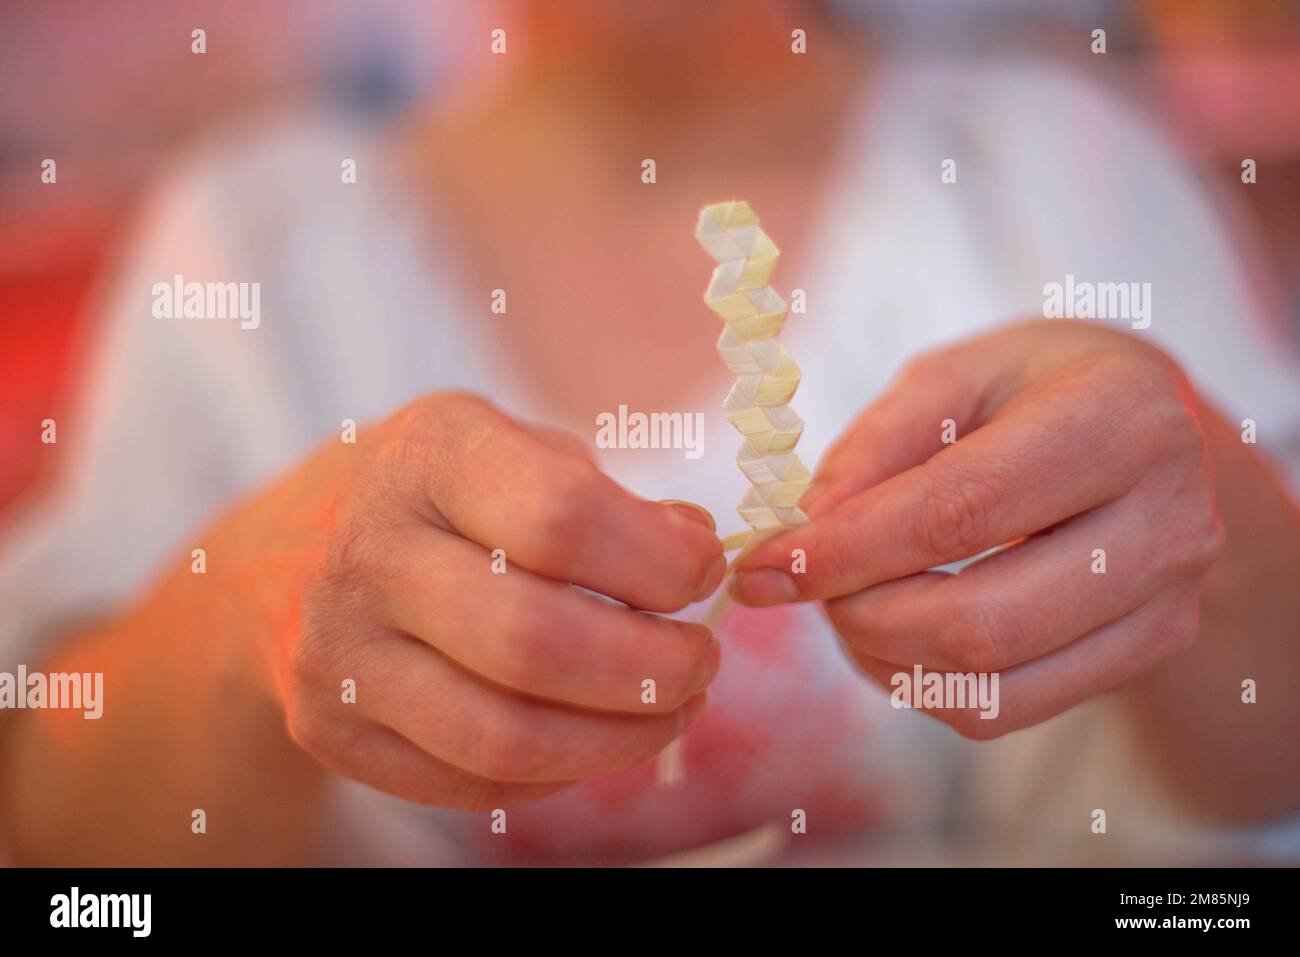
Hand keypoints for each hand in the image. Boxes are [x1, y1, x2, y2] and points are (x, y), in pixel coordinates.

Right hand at [222, 392, 724, 808]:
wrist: (281, 557)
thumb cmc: (432, 493)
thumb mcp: (508, 447)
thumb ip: (604, 493)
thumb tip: (697, 549)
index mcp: (427, 455)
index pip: (564, 518)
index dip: (661, 562)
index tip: (705, 572)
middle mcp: (366, 550)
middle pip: (537, 644)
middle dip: (654, 669)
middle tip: (701, 663)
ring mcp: (337, 651)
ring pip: (507, 739)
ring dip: (621, 740)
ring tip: (670, 710)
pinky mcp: (329, 730)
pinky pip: (471, 786)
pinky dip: (560, 772)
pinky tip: (594, 736)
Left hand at [731, 321, 1225, 738]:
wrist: (1146, 430)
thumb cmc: (1033, 388)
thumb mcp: (952, 376)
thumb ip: (876, 445)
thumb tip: (806, 530)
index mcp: (1120, 418)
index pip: (961, 511)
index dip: (848, 550)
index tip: (762, 566)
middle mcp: (1170, 518)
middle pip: (981, 621)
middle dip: (859, 616)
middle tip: (799, 586)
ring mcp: (1170, 598)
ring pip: (991, 682)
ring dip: (883, 658)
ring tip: (842, 605)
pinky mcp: (1150, 649)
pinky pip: (1009, 710)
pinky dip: (924, 686)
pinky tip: (893, 636)